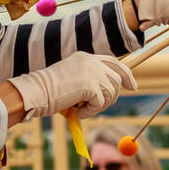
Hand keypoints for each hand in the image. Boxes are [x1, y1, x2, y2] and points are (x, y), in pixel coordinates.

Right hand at [6, 51, 137, 119]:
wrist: (36, 92)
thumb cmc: (47, 91)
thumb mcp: (71, 80)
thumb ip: (89, 80)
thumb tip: (108, 93)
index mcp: (86, 57)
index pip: (113, 62)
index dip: (125, 74)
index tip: (132, 86)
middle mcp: (91, 61)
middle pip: (117, 78)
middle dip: (113, 95)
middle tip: (100, 106)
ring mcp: (92, 72)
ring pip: (111, 92)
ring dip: (99, 105)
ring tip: (82, 109)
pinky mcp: (91, 85)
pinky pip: (101, 103)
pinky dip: (91, 112)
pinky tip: (78, 112)